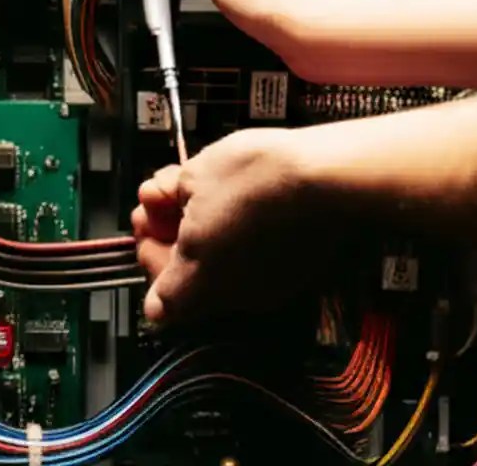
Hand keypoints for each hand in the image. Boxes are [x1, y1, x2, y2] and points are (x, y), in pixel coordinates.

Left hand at [131, 128, 341, 324]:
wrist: (328, 176)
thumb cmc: (254, 175)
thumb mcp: (192, 176)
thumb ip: (162, 200)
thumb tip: (152, 204)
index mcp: (198, 283)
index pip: (158, 302)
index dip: (148, 256)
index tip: (150, 221)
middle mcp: (233, 300)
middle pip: (189, 284)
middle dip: (173, 240)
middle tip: (170, 200)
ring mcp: (269, 291)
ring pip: (222, 272)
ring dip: (206, 238)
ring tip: (204, 193)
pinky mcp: (296, 277)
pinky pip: (255, 266)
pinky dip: (241, 242)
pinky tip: (241, 206)